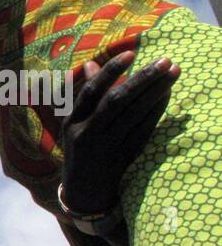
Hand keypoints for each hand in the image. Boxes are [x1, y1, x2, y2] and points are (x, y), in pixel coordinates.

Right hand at [60, 50, 177, 213]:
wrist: (83, 193)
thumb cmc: (80, 150)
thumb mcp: (74, 124)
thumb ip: (84, 95)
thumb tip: (90, 64)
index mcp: (71, 122)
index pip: (91, 92)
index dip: (110, 71)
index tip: (131, 52)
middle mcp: (86, 134)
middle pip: (116, 101)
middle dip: (142, 78)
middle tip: (165, 61)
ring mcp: (105, 147)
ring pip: (133, 115)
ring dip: (155, 92)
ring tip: (173, 73)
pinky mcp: (122, 158)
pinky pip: (143, 130)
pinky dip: (156, 111)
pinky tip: (166, 96)